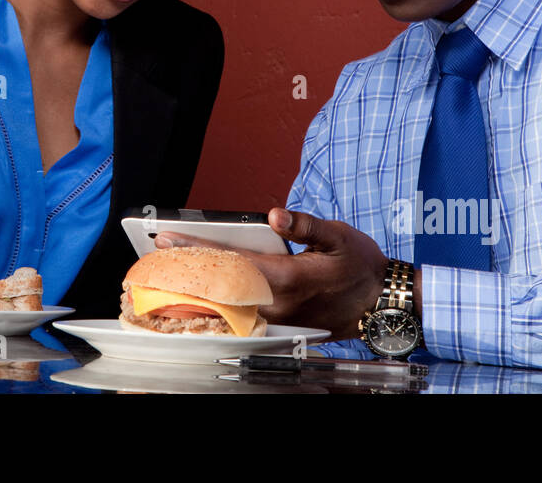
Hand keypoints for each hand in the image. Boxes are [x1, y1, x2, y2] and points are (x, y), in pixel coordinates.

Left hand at [153, 207, 386, 339]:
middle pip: (224, 287)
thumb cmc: (362, 265)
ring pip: (231, 304)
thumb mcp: (339, 235)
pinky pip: (245, 314)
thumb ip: (305, 225)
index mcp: (291, 278)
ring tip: (173, 270)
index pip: (234, 262)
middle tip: (158, 254)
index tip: (168, 239)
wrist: (383, 304)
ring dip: (202, 287)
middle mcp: (280, 303)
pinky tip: (205, 291)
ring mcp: (281, 318)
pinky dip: (221, 302)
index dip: (199, 249)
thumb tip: (275, 215)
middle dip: (189, 269)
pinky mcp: (284, 325)